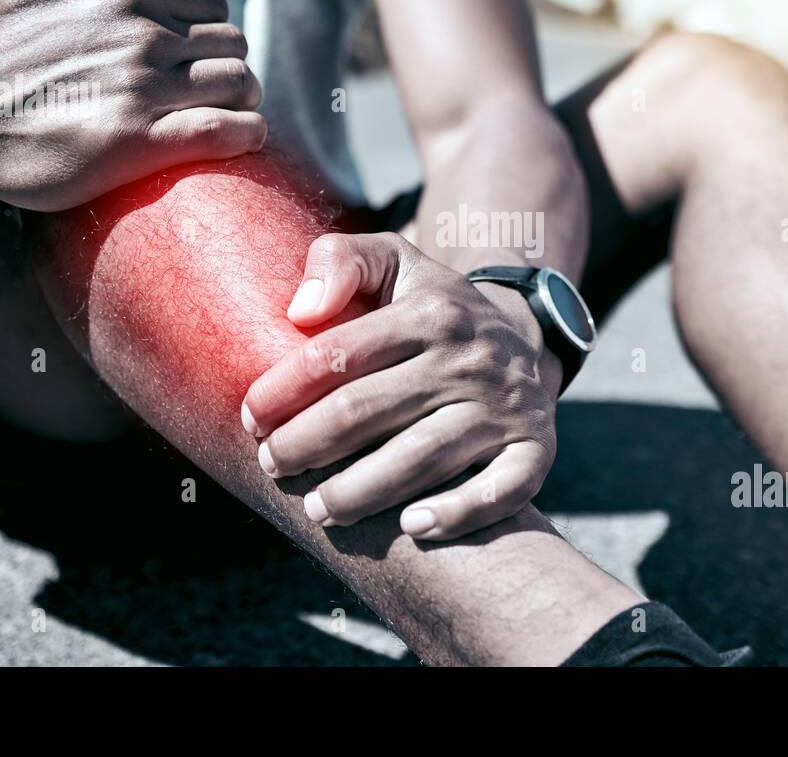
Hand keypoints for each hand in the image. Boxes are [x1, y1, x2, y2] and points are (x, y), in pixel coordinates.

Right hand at [0, 0, 264, 211]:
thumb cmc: (0, 38)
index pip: (215, 8)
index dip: (208, 35)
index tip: (189, 58)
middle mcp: (140, 34)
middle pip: (233, 46)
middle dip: (226, 66)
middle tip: (202, 91)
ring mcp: (140, 87)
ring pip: (239, 86)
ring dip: (241, 101)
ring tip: (216, 115)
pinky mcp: (136, 142)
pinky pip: (226, 131)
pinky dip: (247, 134)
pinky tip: (239, 139)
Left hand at [241, 232, 560, 539]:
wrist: (526, 335)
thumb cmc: (433, 307)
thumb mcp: (393, 261)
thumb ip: (340, 261)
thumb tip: (300, 309)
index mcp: (429, 312)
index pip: (339, 353)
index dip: (284, 391)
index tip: (252, 418)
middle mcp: (470, 360)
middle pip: (368, 411)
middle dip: (306, 445)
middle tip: (273, 466)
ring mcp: (506, 407)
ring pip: (423, 458)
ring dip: (359, 491)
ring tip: (318, 508)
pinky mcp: (535, 448)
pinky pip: (502, 489)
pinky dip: (458, 513)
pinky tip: (411, 526)